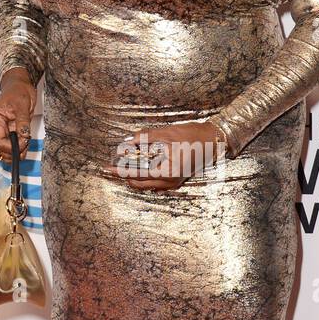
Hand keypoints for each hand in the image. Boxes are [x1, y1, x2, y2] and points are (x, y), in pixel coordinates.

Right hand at [0, 68, 36, 160]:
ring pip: (3, 151)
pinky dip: (17, 147)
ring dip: (17, 149)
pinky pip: (7, 148)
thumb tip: (23, 136)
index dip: (14, 147)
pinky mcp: (0, 135)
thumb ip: (23, 122)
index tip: (25, 141)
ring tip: (25, 138)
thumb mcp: (23, 105)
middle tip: (27, 140)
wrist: (18, 87)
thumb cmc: (17, 92)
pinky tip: (22, 139)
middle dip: (16, 149)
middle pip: (0, 149)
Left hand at [107, 120, 227, 190]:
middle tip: (111, 168)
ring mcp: (173, 184)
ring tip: (123, 168)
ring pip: (146, 185)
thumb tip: (126, 142)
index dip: (120, 171)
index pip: (136, 174)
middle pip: (139, 183)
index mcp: (166, 172)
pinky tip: (139, 171)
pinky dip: (145, 179)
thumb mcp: (165, 134)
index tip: (107, 168)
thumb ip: (144, 138)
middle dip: (124, 176)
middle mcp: (169, 182)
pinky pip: (155, 185)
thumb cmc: (190, 136)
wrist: (211, 141)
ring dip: (134, 178)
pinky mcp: (176, 181)